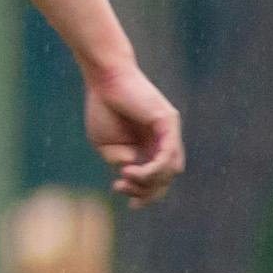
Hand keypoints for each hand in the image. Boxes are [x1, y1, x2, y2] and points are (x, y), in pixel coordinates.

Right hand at [85, 59, 181, 203]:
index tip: (118, 189)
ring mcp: (169, 132)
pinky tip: (132, 170)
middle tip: (120, 186)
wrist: (103, 79)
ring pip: (169, 170)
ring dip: (147, 180)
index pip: (156, 179)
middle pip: (165, 179)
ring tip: (125, 176)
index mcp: (149, 148)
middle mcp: (163, 141)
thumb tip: (135, 169)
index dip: (143, 193)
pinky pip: (168, 154)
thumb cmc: (103, 108)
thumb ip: (120, 161)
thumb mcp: (106, 145)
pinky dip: (153, 168)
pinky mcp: (168, 122)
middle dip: (144, 191)